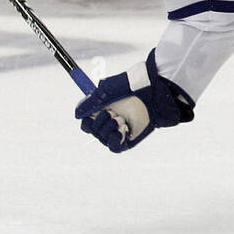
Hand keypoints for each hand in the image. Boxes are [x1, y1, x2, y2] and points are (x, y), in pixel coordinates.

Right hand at [74, 50, 194, 153]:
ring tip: (119, 119)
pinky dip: (114, 141)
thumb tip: (77, 115)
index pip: (86, 120)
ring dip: (106, 130)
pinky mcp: (130, 139)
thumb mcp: (108, 90)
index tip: (90, 114)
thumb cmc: (133, 86)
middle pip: (92, 131)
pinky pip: (115, 147)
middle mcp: (110, 119)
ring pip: (102, 139)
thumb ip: (91, 102)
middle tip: (111, 113)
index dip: (85, 119)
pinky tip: (121, 130)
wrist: (156, 91)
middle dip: (98, 123)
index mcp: (103, 107)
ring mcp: (119, 129)